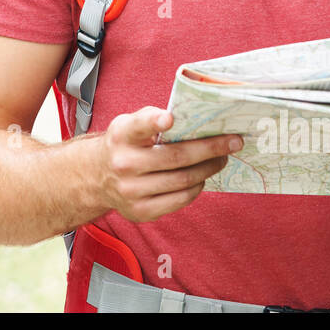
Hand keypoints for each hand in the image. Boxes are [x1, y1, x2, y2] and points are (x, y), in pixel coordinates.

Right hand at [98, 106, 239, 222]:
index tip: (171, 118)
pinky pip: (180, 199)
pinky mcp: (140, 211)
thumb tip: (191, 120)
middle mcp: (124, 164)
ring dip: (209, 168)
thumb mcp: (128, 124)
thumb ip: (151, 119)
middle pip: (176, 157)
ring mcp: (131, 191)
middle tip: (233, 142)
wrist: (96, 177)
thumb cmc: (123, 145)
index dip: (154, 121)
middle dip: (211, 149)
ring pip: (183, 180)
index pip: (138, 126)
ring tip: (221, 159)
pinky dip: (196, 187)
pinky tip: (201, 177)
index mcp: (122, 136)